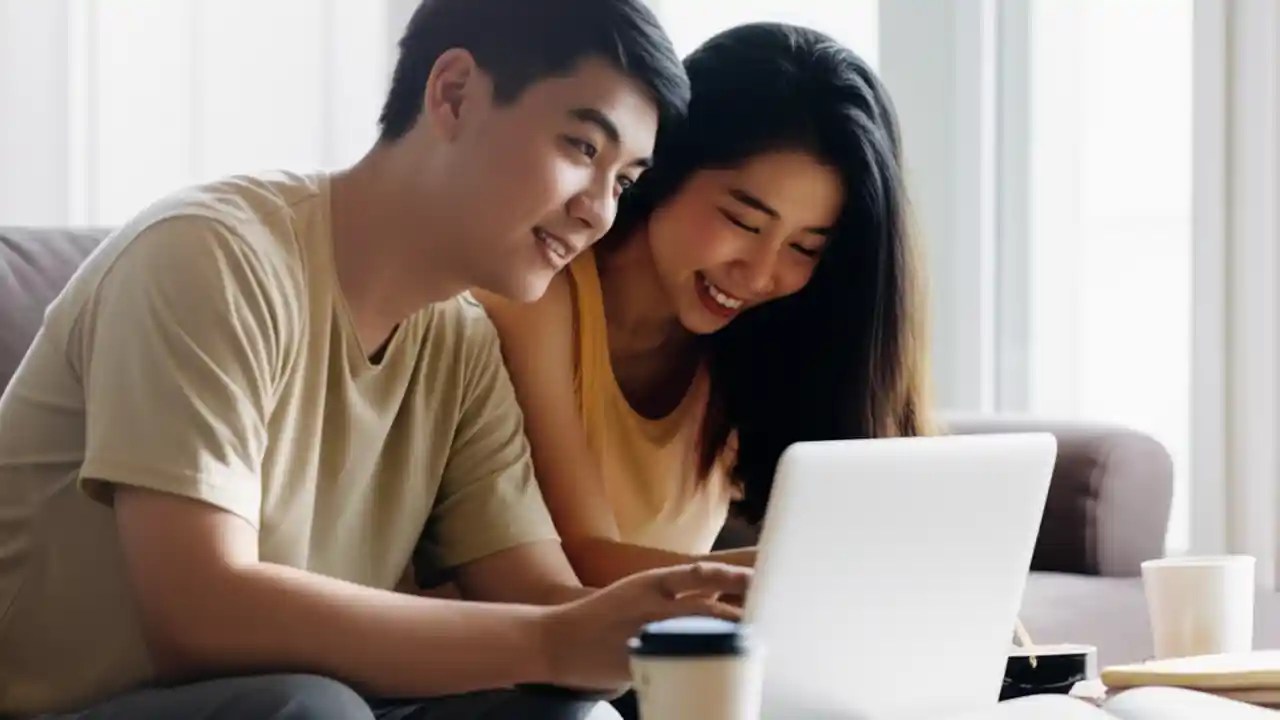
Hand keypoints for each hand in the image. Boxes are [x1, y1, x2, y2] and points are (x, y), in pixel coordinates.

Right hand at [537, 562, 750, 690]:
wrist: (556, 640)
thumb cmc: (605, 616)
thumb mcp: (641, 592)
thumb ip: (679, 593)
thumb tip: (722, 590)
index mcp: (653, 582)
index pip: (704, 573)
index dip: (737, 576)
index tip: (765, 580)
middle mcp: (651, 602)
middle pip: (710, 606)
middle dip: (743, 614)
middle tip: (773, 617)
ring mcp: (645, 632)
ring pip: (698, 633)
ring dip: (729, 638)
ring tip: (755, 641)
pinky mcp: (638, 660)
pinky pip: (675, 662)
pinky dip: (698, 664)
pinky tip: (719, 667)